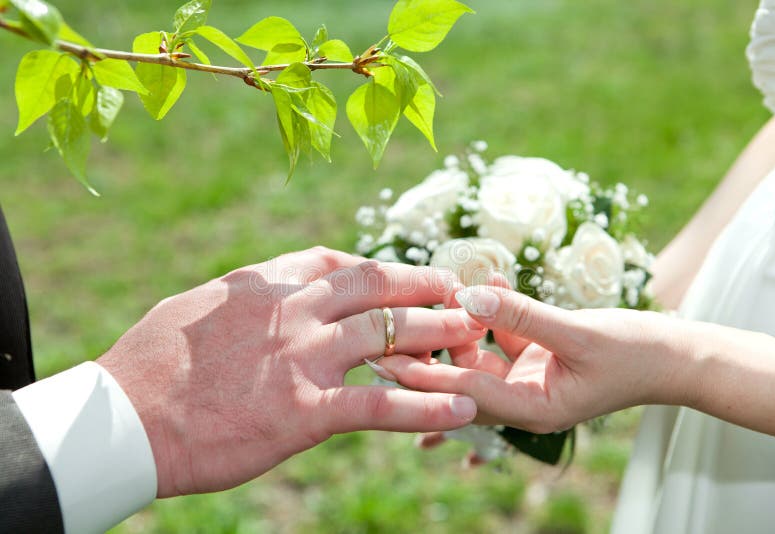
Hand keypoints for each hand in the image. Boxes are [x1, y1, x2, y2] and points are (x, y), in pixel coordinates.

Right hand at [98, 247, 484, 496]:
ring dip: (439, 335)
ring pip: (390, 336)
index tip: (403, 278)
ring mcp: (303, 357)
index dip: (379, 270)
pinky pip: (380, 403)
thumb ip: (245, 300)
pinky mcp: (305, 410)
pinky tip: (462, 411)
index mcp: (267, 284)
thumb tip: (263, 293)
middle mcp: (293, 312)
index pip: (338, 264)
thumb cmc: (151, 365)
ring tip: (475, 338)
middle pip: (377, 290)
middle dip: (424, 288)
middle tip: (460, 294)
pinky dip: (425, 407)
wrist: (124, 417)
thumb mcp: (199, 310)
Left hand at [380, 284, 695, 433]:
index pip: (464, 393)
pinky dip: (493, 312)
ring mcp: (529, 379)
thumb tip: (469, 297)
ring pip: (477, 355)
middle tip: (382, 335)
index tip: (383, 359)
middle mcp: (524, 399)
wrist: (677, 356)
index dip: (423, 375)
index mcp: (533, 409)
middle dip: (427, 354)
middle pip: (461, 378)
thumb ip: (523, 315)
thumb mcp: (579, 331)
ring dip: (458, 326)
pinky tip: (490, 281)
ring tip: (430, 298)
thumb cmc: (637, 351)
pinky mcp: (537, 358)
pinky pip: (503, 335)